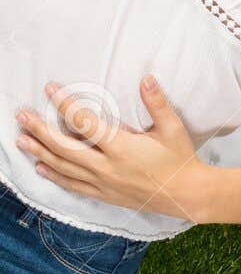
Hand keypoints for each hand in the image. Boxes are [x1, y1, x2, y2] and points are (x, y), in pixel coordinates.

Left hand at [14, 79, 202, 221]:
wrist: (185, 195)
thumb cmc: (180, 159)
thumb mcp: (172, 127)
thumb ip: (157, 103)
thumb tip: (146, 78)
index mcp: (122, 147)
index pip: (86, 122)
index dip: (66, 104)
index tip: (50, 90)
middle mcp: (107, 167)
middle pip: (65, 147)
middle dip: (40, 131)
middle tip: (22, 116)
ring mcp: (103, 183)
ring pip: (64, 167)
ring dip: (40, 153)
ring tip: (21, 140)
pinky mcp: (104, 194)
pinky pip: (73, 185)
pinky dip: (55, 176)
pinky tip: (41, 168)